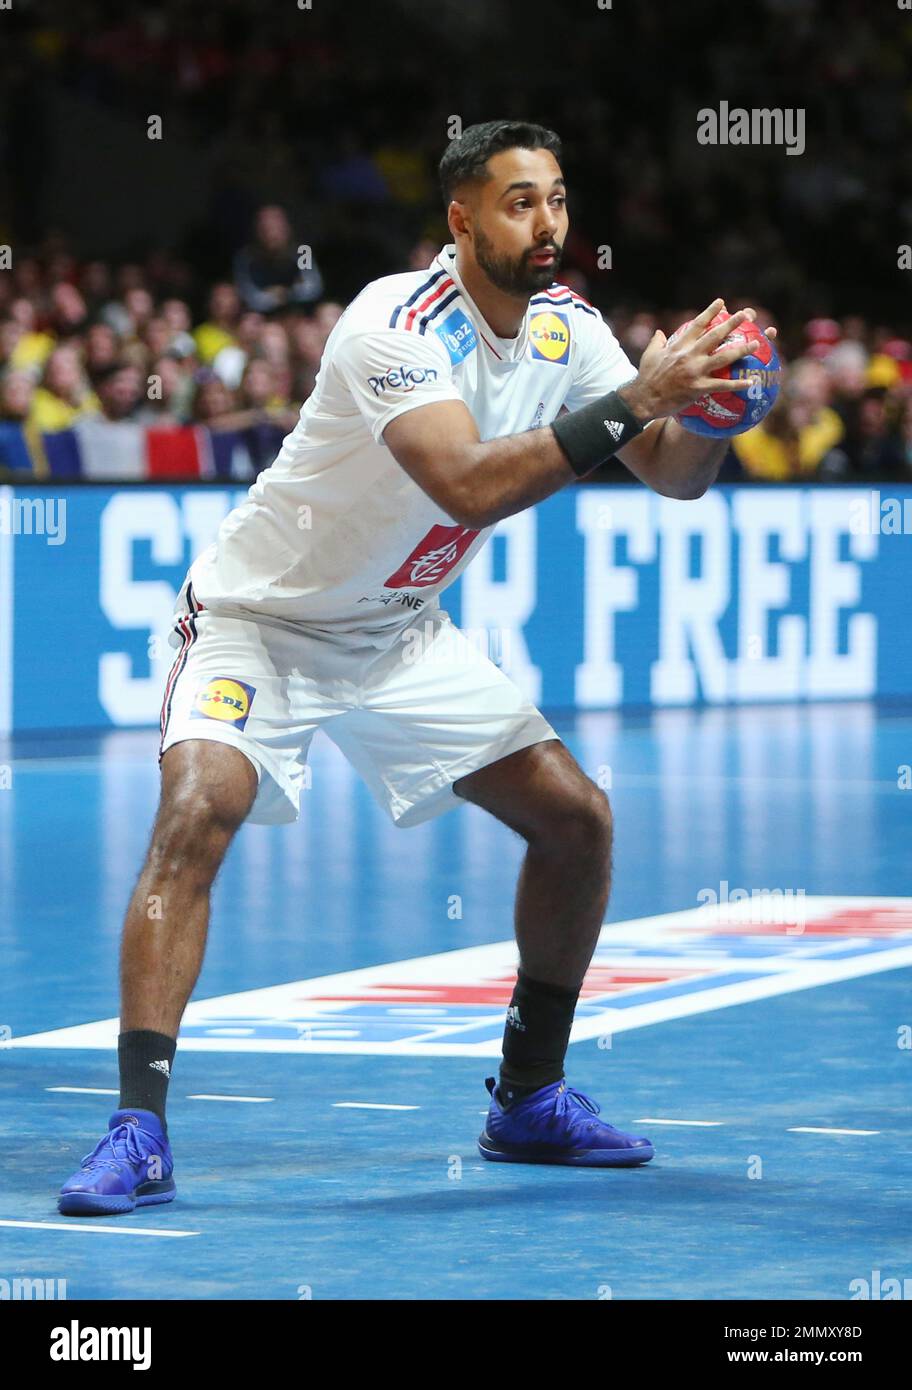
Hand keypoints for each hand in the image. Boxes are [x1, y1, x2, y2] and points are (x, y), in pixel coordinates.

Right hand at [619, 299, 777, 422]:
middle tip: (747, 315)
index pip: (697, 324)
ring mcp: (695, 371)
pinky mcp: (698, 388)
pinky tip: (751, 382)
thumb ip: (657, 342)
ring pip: (723, 357)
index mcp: (679, 345)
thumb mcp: (650, 354)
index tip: (722, 302)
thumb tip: (659, 333)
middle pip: (715, 336)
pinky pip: (721, 385)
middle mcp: (689, 355)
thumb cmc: (646, 377)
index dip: (711, 312)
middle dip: (732, 323)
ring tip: (757, 344)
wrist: (642, 399)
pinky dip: (737, 384)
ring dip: (742, 350)